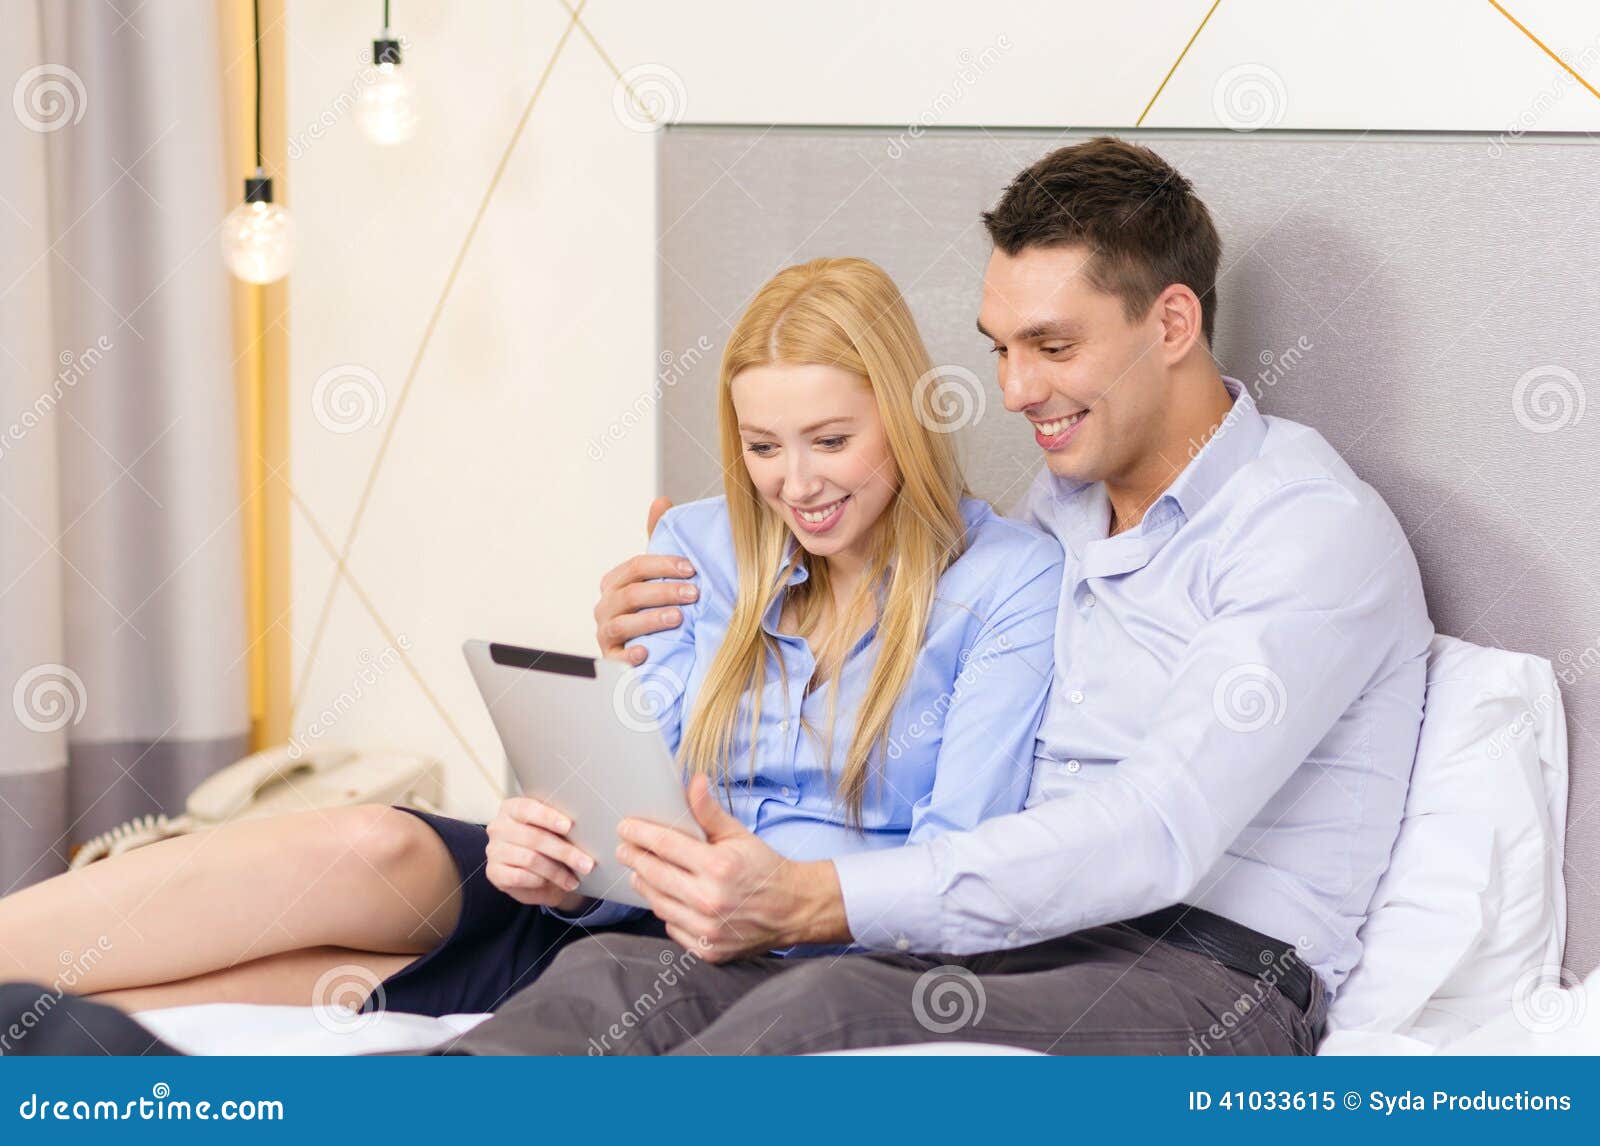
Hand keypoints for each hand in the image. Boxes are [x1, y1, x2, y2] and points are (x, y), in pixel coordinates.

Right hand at [485, 796, 594, 912]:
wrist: (534, 875)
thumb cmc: (547, 847)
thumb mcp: (553, 832)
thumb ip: (560, 826)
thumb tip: (585, 829)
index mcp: (512, 808)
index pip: (528, 808)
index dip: (548, 817)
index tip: (568, 826)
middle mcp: (498, 827)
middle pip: (534, 838)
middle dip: (564, 852)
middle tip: (586, 864)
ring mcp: (494, 850)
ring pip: (530, 859)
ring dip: (556, 872)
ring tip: (574, 880)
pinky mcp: (493, 872)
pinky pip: (519, 876)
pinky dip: (539, 881)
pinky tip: (552, 884)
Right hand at [594, 496, 695, 664]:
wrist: (652, 647)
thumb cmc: (653, 605)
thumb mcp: (656, 574)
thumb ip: (657, 539)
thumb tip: (661, 500)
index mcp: (615, 582)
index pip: (636, 567)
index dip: (663, 565)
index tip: (692, 568)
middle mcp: (606, 605)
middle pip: (631, 594)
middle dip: (664, 591)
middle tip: (694, 593)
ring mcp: (606, 632)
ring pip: (623, 623)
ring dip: (651, 619)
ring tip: (679, 618)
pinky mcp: (610, 659)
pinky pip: (615, 657)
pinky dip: (629, 655)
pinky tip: (646, 652)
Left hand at [615, 775, 850, 960]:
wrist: (793, 910)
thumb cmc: (764, 869)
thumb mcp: (739, 835)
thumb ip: (709, 812)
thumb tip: (692, 782)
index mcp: (718, 867)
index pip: (664, 844)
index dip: (640, 833)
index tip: (625, 827)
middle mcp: (709, 900)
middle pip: (653, 874)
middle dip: (634, 858)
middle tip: (625, 848)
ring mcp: (706, 928)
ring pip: (658, 903)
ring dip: (644, 884)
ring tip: (639, 871)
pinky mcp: (707, 949)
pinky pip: (672, 927)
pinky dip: (666, 911)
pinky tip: (666, 897)